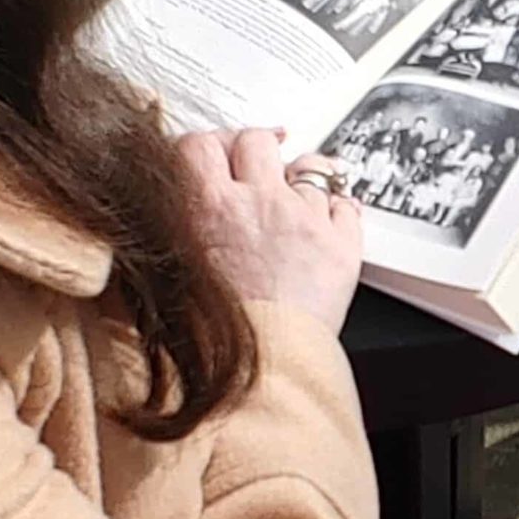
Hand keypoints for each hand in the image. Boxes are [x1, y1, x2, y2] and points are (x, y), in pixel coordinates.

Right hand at [177, 128, 362, 334]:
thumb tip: (177, 210)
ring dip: (299, 182)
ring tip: (292, 208)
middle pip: (255, 140)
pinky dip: (337, 210)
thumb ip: (175, 233)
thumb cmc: (212, 343)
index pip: (200, 143)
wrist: (261, 378)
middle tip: (255, 171)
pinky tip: (325, 226)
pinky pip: (346, 205)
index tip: (215, 158)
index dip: (208, 147)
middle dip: (254, 151)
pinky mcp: (341, 245)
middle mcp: (257, 204)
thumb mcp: (172, 278)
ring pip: (307, 168)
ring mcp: (304, 220)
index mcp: (206, 209)